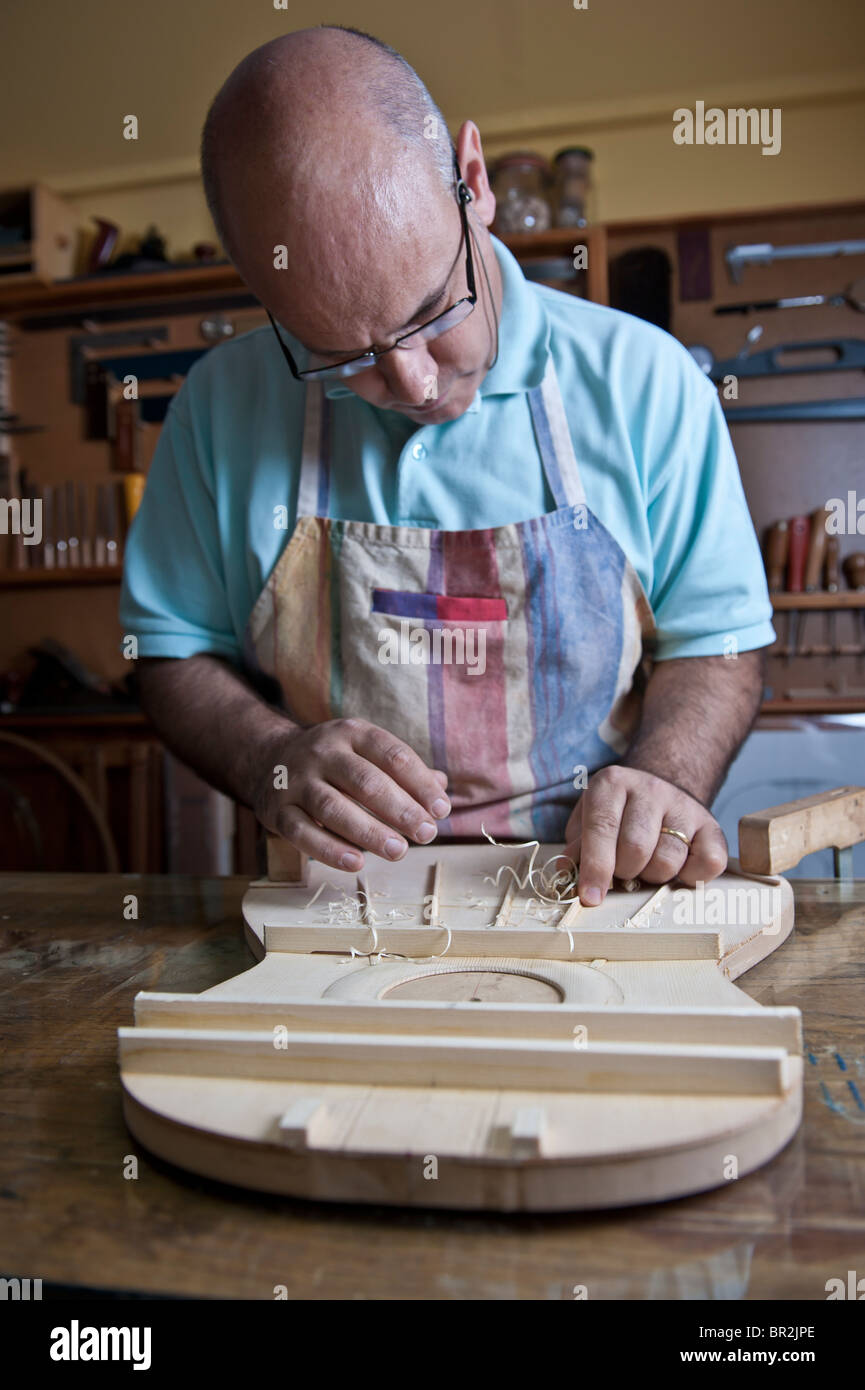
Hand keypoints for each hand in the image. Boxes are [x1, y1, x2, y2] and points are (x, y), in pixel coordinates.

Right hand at [257, 717, 449, 871]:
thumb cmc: (334, 762)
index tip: (441, 810)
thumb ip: (402, 770)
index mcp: (351, 734)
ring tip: (399, 852)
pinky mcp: (277, 810)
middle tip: (427, 834)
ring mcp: (296, 781)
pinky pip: (303, 833)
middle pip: (365, 781)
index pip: (392, 755)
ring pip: (334, 808)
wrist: (267, 759)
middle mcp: (322, 753)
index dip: (420, 783)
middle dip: (400, 810)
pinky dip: (329, 850)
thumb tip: (441, 788)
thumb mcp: (365, 752)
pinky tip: (356, 863)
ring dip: (369, 832)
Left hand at [563, 765, 727, 905]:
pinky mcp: (712, 825)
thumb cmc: (616, 815)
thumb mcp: (587, 821)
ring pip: (668, 859)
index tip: (590, 897)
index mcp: (611, 784)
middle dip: (625, 872)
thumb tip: (569, 874)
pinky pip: (707, 864)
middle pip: (636, 848)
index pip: (602, 828)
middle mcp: (649, 789)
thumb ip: (577, 847)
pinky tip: (678, 868)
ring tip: (647, 867)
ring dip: (653, 876)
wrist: (659, 790)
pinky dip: (691, 877)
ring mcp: (683, 805)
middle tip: (623, 871)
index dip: (595, 867)